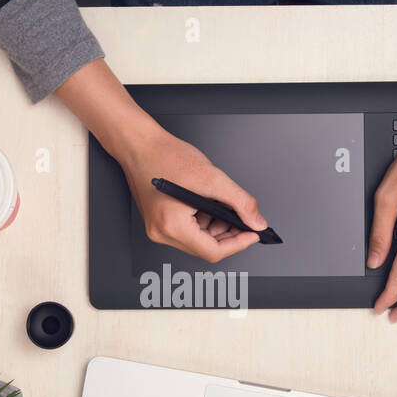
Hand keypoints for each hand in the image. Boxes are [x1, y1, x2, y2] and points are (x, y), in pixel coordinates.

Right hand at [120, 126, 267, 262]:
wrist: (140, 145)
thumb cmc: (165, 157)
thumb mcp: (212, 178)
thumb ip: (240, 202)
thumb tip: (256, 221)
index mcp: (173, 226)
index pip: (212, 252)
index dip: (238, 244)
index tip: (252, 235)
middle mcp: (162, 233)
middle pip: (205, 248)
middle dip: (228, 234)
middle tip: (242, 219)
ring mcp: (158, 228)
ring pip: (197, 240)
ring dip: (215, 227)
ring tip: (223, 206)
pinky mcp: (158, 222)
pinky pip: (186, 230)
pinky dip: (202, 221)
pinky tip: (208, 205)